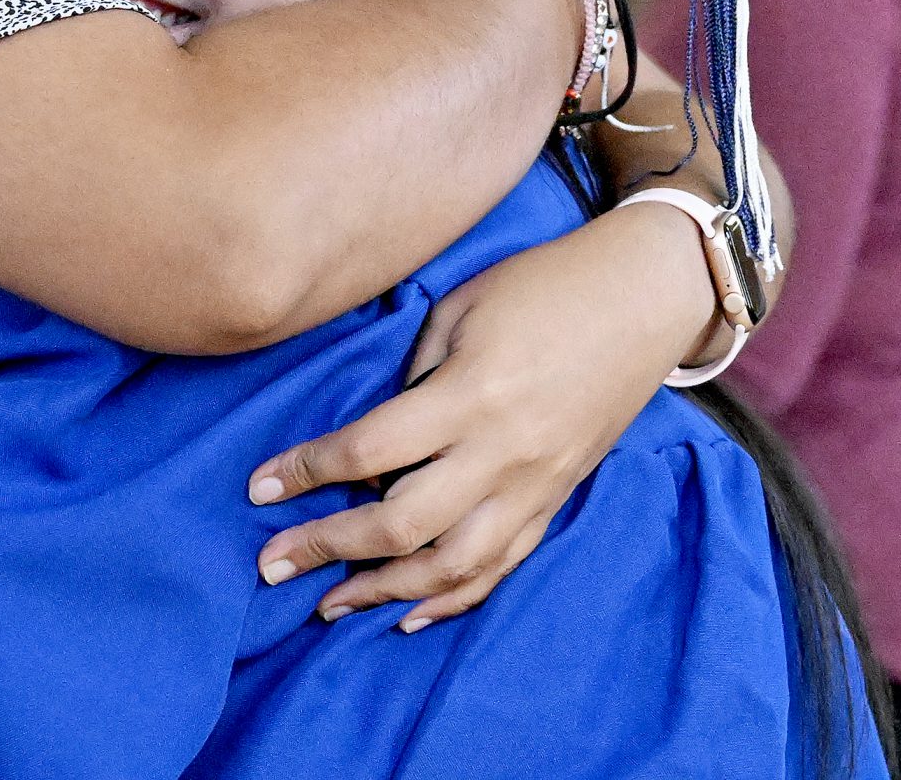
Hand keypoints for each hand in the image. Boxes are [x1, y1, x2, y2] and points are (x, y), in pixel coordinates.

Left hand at [246, 195, 708, 628]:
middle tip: (270, 563)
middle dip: (327, 549)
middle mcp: (504, 453)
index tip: (257, 488)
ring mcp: (535, 486)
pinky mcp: (556, 500)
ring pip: (452, 567)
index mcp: (472, 394)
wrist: (643, 298)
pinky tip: (407, 614)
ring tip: (328, 605)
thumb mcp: (460, 309)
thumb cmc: (540, 285)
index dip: (307, 473)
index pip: (371, 452)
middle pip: (402, 525)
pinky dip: (451, 599)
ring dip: (383, 592)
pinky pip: (500, 566)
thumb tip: (372, 439)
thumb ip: (413, 378)